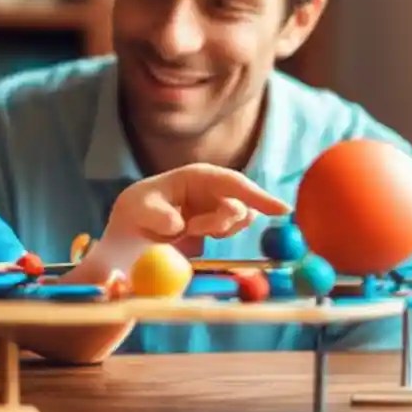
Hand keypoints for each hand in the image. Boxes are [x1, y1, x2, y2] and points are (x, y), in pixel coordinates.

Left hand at [95, 163, 290, 265]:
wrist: (129, 232)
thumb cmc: (134, 212)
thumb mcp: (139, 210)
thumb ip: (158, 216)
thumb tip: (179, 224)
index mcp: (194, 176)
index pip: (232, 182)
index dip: (257, 195)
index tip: (282, 210)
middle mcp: (210, 188)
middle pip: (239, 202)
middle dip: (224, 220)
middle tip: (197, 230)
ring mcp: (215, 205)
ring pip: (238, 218)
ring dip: (217, 229)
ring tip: (186, 230)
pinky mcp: (215, 224)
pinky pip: (229, 230)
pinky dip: (217, 235)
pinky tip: (193, 235)